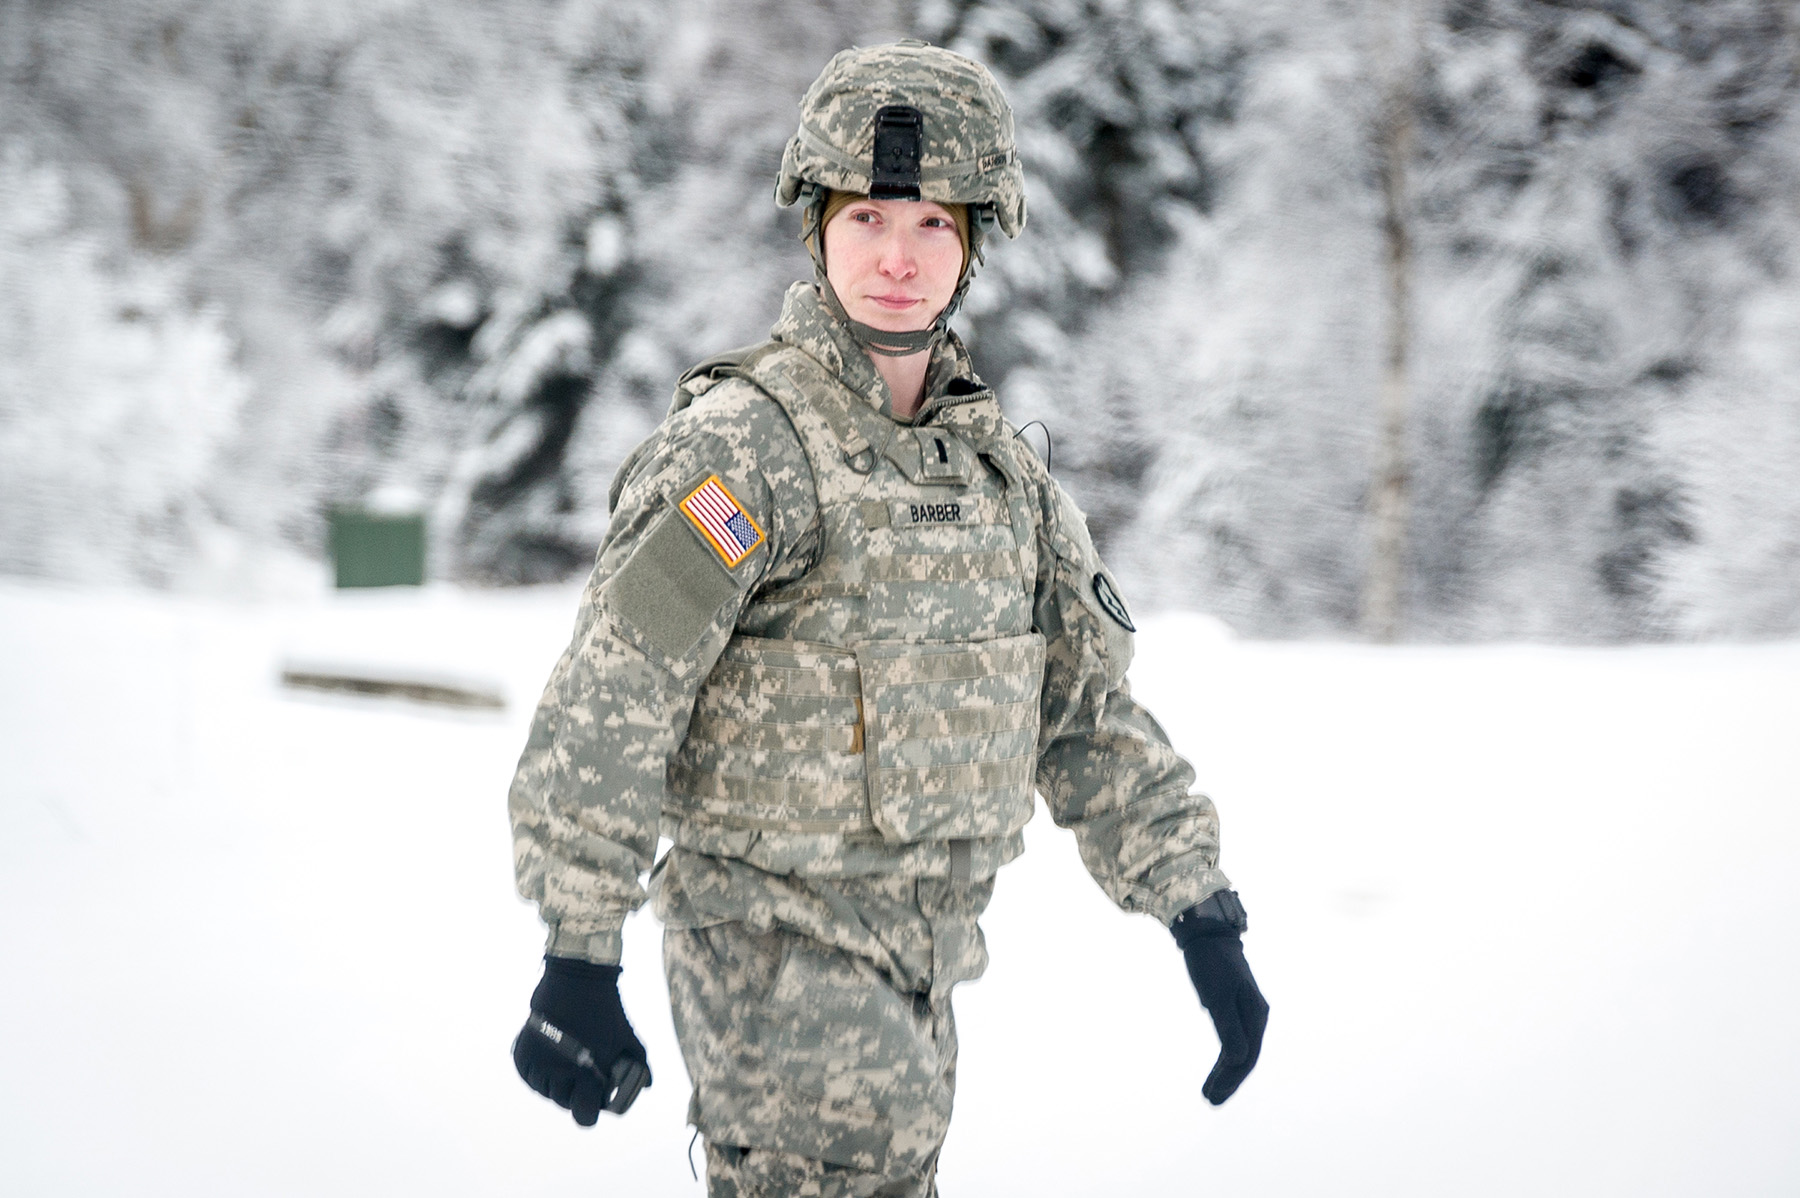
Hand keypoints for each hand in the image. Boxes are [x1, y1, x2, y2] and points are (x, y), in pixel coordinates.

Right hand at [512, 957, 650, 1123]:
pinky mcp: (522, 1052)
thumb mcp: (627, 1037)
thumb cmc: (606, 1010)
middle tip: (583, 1077)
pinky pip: (528, 1076)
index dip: (590, 1113)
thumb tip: (647, 1086)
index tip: (594, 1103)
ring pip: (544, 1091)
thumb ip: (639, 1065)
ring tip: (567, 1064)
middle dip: (575, 1094)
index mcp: (585, 1074)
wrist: (577, 978)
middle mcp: (558, 1073)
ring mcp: (538, 1063)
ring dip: (555, 1084)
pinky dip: (537, 1073)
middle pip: (564, 1103)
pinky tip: (549, 1059)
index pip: (583, 1115)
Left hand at [1171, 892, 1267, 1104]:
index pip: (1247, 1057)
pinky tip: (1217, 1069)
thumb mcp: (1217, 995)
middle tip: (1210, 1102)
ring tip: (1209, 1094)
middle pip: (1246, 1058)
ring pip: (1239, 1051)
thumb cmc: (1212, 963)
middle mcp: (1256, 1017)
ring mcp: (1246, 1013)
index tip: (1212, 1096)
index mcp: (1256, 1015)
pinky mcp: (1234, 1008)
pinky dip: (1223, 1057)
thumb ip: (1228, 1027)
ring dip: (1225, 1073)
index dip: (1231, 1079)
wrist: (1208, 934)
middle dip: (1229, 1082)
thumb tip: (1239, 1061)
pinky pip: (1232, 1039)